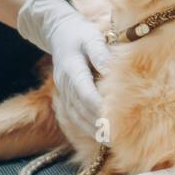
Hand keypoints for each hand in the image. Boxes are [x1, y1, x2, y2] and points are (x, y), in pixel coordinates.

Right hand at [16, 0, 109, 137]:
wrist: (58, 32)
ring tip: (108, 141)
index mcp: (72, 68)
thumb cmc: (80, 34)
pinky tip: (95, 135)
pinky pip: (71, 115)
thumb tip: (111, 70)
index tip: (114, 120)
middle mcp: (64, 83)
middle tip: (115, 138)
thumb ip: (100, 54)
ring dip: (90, 130)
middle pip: (80, 109)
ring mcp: (62, 90)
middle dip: (97, 125)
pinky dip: (82, 127)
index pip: (85, 93)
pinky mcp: (64, 94)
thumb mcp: (91, 37)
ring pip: (74, 115)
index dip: (98, 108)